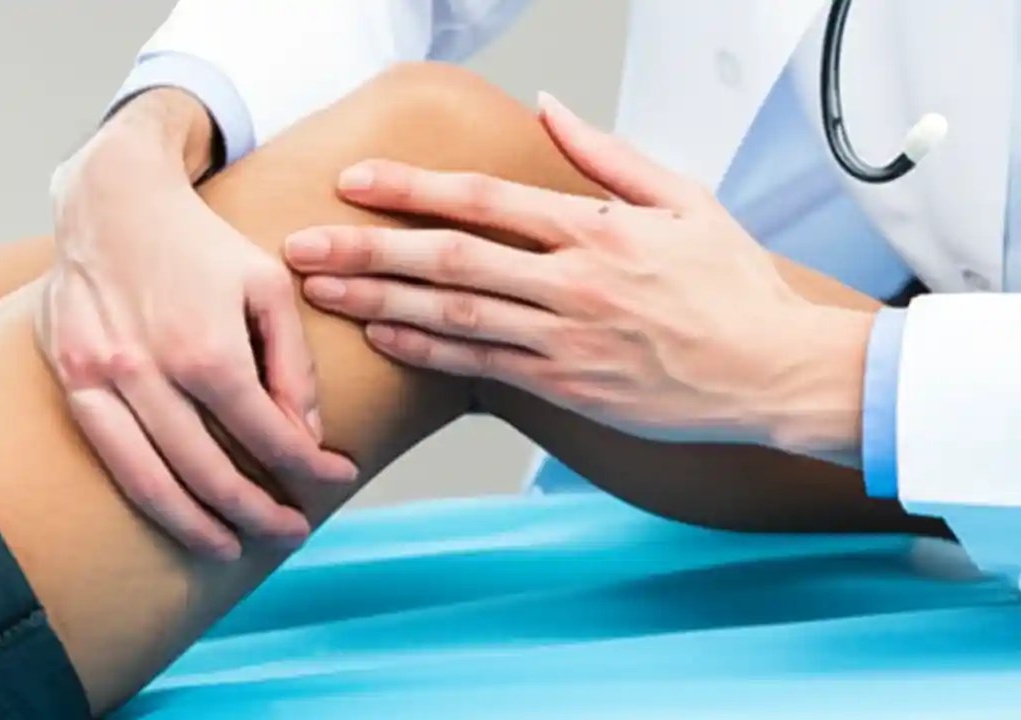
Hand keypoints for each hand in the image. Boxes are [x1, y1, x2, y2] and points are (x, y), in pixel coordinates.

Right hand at [43, 89, 355, 559]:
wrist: (113, 198)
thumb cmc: (200, 242)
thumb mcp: (269, 285)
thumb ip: (293, 364)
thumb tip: (308, 435)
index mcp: (207, 346)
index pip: (269, 435)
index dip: (310, 467)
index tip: (338, 477)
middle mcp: (150, 370)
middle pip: (212, 473)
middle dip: (261, 513)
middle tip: (293, 530)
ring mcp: (101, 378)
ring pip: (153, 482)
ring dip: (199, 526)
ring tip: (234, 548)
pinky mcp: (70, 378)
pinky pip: (110, 457)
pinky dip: (147, 497)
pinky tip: (177, 516)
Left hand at [285, 92, 870, 458]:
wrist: (774, 371)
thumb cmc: (733, 287)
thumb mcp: (685, 199)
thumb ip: (608, 154)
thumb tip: (550, 108)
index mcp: (597, 229)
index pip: (484, 200)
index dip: (411, 189)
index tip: (355, 182)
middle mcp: (572, 284)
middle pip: (449, 259)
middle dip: (366, 249)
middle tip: (301, 245)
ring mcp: (565, 340)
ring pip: (454, 316)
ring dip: (379, 301)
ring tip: (319, 292)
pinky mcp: (567, 387)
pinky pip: (481, 367)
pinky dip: (428, 351)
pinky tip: (382, 337)